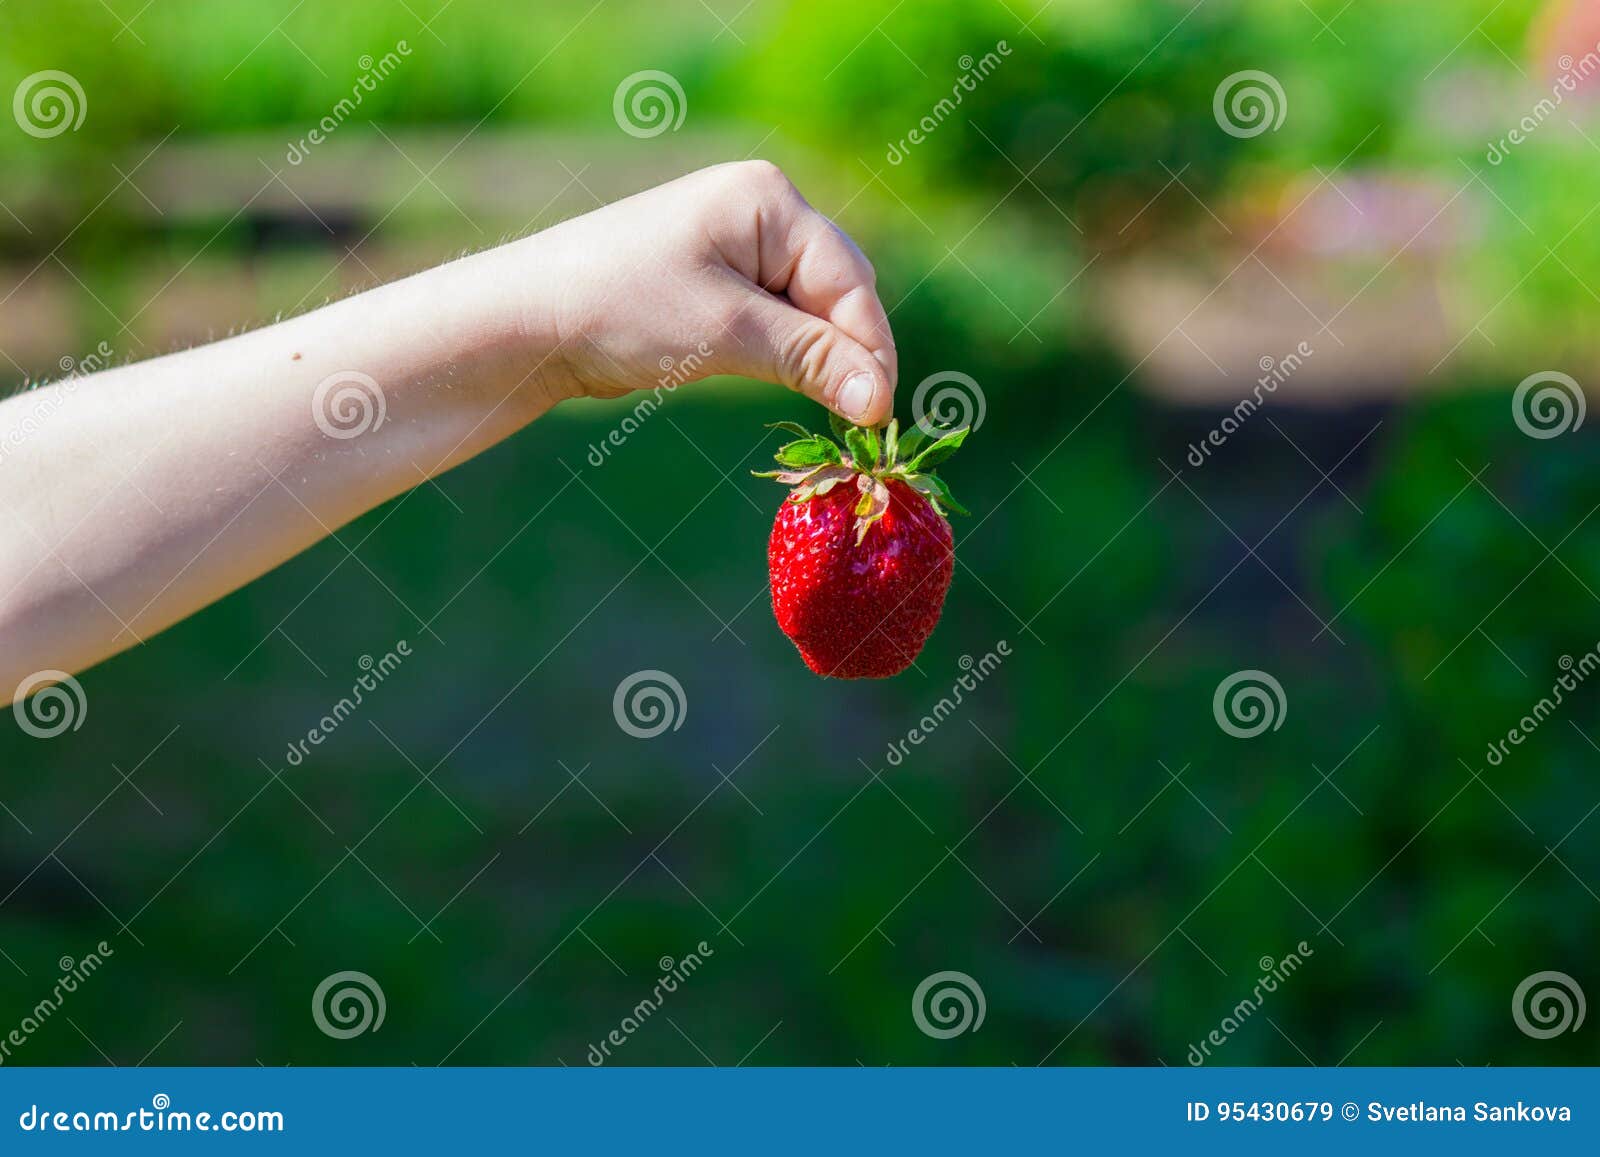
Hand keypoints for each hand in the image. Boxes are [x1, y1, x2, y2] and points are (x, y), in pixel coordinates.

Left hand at [521, 160, 896, 425]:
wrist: (530, 319)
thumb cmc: (623, 310)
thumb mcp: (727, 334)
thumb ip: (811, 360)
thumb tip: (880, 400)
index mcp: (769, 199)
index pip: (849, 280)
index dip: (869, 350)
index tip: (877, 416)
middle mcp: (761, 210)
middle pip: (838, 292)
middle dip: (845, 353)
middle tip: (852, 420)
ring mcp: (739, 243)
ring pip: (810, 312)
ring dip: (816, 359)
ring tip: (817, 408)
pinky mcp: (719, 280)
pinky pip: (777, 320)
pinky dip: (785, 355)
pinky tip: (775, 382)